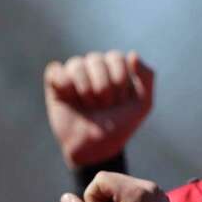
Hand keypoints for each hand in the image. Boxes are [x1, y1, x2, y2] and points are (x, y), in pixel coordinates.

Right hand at [44, 51, 153, 167]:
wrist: (95, 147)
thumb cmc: (120, 125)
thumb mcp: (143, 104)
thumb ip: (147, 76)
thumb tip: (132, 53)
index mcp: (115, 67)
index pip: (115, 57)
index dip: (118, 81)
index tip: (120, 101)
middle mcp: (94, 66)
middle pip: (96, 59)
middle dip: (102, 87)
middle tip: (103, 107)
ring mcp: (73, 74)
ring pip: (76, 64)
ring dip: (84, 88)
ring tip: (87, 106)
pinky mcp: (55, 84)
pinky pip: (54, 70)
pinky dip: (62, 83)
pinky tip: (67, 97)